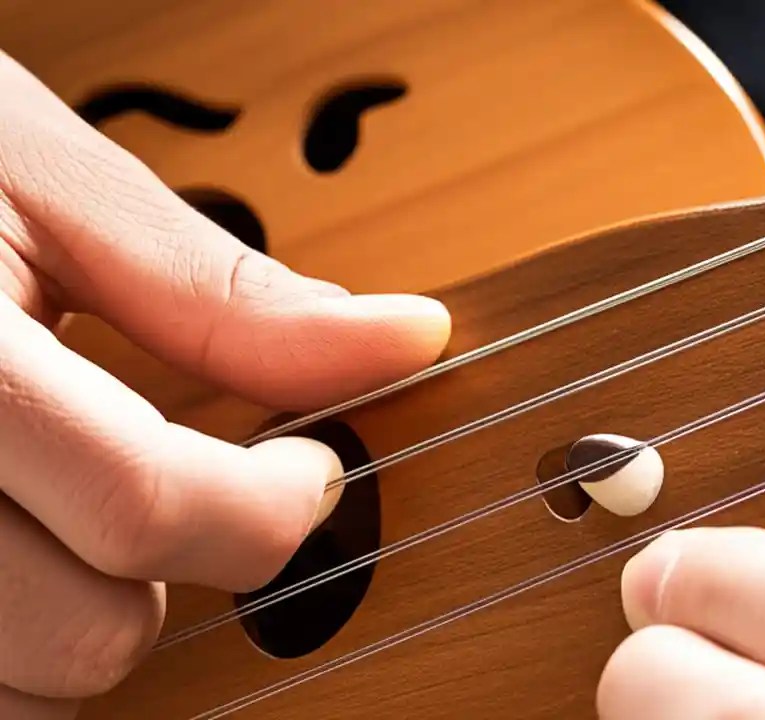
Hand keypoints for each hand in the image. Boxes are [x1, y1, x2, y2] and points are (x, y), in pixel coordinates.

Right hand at [0, 53, 449, 716]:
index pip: (143, 503)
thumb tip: (401, 339)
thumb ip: (220, 291)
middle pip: (86, 634)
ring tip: (84, 519)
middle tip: (195, 491)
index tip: (312, 470)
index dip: (271, 506)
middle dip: (183, 574)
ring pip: (17, 700)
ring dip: (87, 629)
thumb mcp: (45, 186)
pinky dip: (17, 649)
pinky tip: (27, 556)